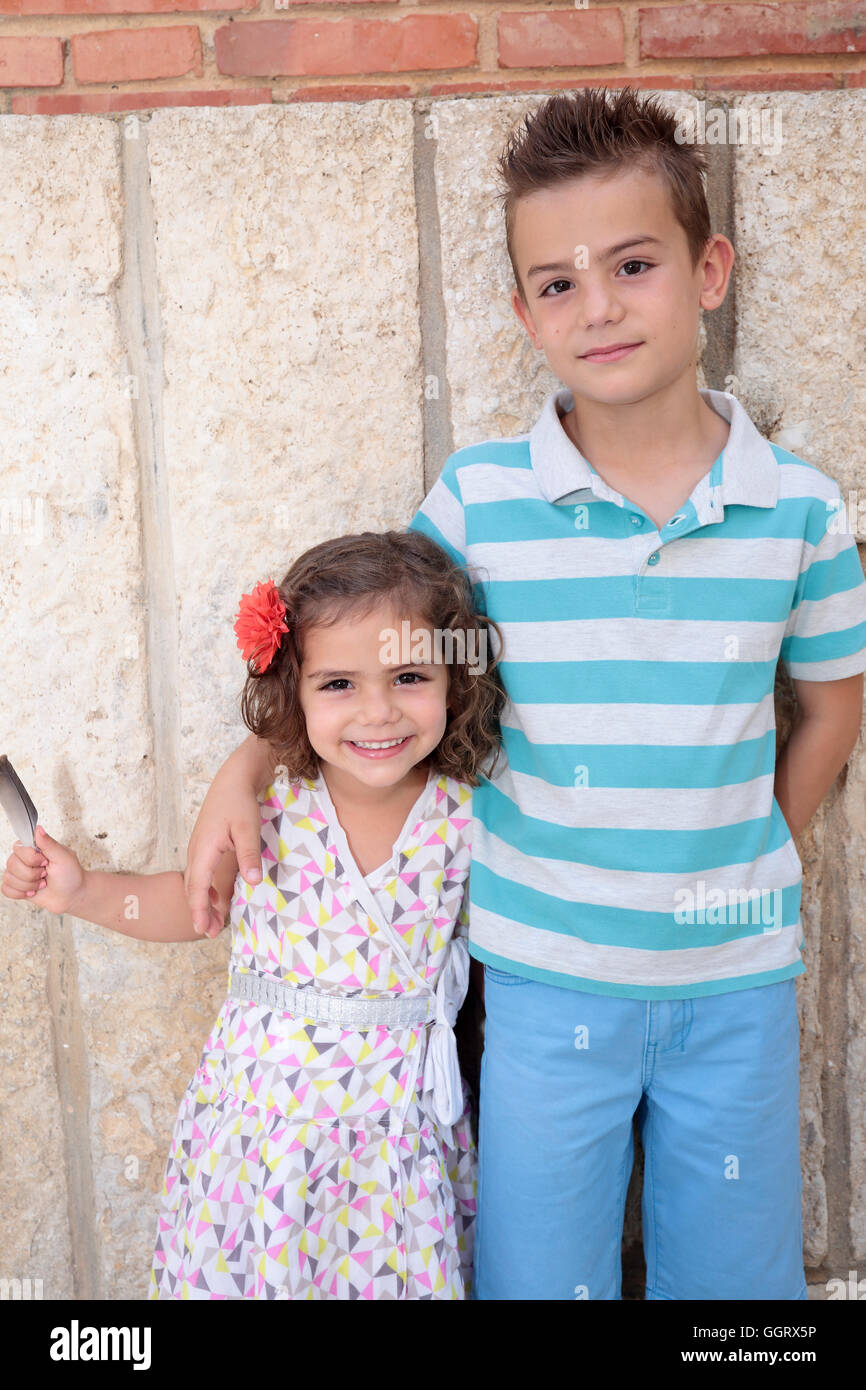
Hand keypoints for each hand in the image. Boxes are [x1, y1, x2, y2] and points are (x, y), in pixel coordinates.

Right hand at [1, 825, 85, 915]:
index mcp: (34, 847)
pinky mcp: (16, 886)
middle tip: (45, 875)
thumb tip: (38, 828)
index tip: (46, 862)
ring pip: (9, 878)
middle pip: (12, 864)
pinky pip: (6, 889)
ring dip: (29, 885)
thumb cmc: (70, 874)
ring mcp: (19, 872)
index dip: (31, 859)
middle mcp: (23, 858)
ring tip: (42, 884)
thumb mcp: (63, 857)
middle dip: (32, 874)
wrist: (71, 894)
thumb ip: (49, 843)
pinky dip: (20, 893)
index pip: (18, 848)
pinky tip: (32, 892)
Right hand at [184, 794, 262, 936]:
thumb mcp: (248, 829)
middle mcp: (196, 852)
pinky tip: (218, 899)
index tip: (204, 929)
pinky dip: (207, 890)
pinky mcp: (204, 846)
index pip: (198, 888)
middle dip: (200, 912)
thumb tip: (254, 882)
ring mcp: (198, 849)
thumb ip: (249, 855)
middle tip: (211, 932)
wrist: (232, 780)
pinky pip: (201, 874)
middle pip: (193, 889)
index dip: (200, 910)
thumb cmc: (239, 803)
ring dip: (203, 903)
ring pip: (195, 882)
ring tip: (213, 921)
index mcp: (204, 851)